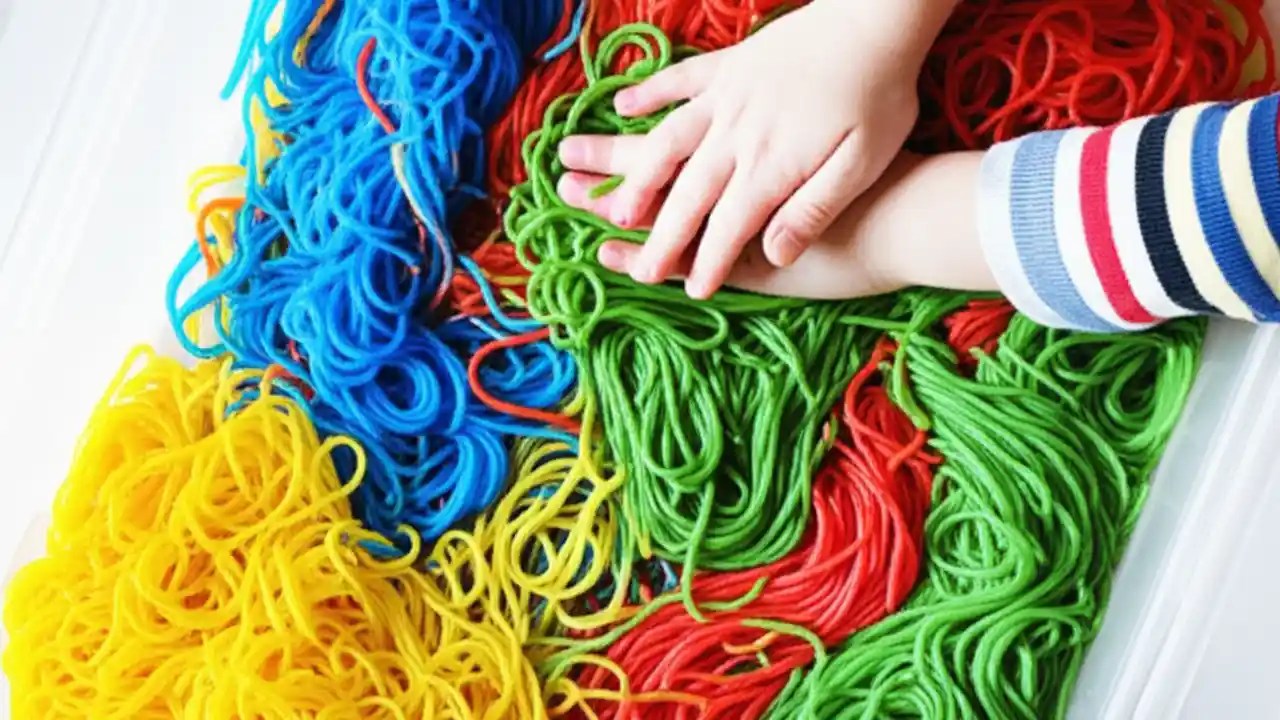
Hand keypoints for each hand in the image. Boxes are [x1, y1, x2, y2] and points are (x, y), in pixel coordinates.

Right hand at [557, 0, 957, 298]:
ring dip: (638, 177)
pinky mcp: (730, 65)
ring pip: (668, 142)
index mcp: (772, 164)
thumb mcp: (862, 162)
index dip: (710, 261)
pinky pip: (678, 80)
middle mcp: (738, 133)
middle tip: (641, 271)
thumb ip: (814, 209)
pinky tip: (622, 107)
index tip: (693, 291)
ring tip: (614, 208)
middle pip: (688, 194)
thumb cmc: (880, 94)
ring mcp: (728, 95)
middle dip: (662, 237)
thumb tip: (775, 255)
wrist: (876, 18)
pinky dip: (647, 94)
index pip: (730, 225)